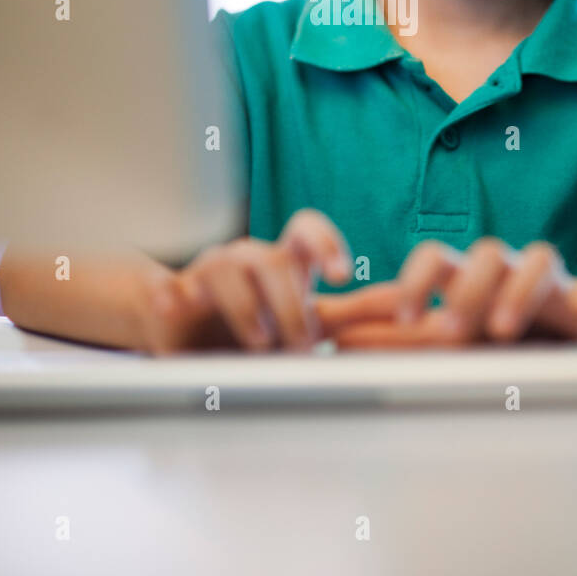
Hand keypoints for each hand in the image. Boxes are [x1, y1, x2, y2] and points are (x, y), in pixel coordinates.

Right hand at [140, 209, 351, 353]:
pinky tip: (171, 305)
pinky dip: (167, 294)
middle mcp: (247, 259)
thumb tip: (410, 301)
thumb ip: (361, 311)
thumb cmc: (262, 320)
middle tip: (304, 344)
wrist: (190, 330)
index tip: (342, 274)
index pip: (305, 231)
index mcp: (283, 260)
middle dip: (291, 305)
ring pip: (225, 269)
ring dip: (247, 308)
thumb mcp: (313, 318)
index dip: (325, 243)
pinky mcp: (171, 297)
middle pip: (271, 261)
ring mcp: (206, 273)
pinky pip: (166, 287)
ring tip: (261, 341)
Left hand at [317, 239, 576, 348]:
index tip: (406, 321)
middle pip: (479, 255)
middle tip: (450, 331)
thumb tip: (316, 326)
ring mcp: (539, 282)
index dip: (416, 285)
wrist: (554, 342)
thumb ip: (374, 333)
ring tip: (503, 329)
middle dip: (465, 288)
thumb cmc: (481, 337)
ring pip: (530, 259)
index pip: (432, 264)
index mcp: (459, 280)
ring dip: (515, 291)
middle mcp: (499, 272)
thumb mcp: (424, 338)